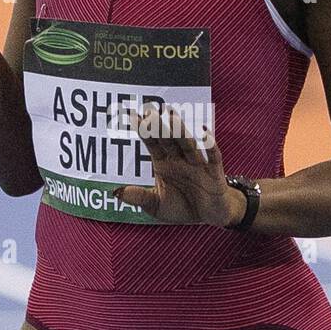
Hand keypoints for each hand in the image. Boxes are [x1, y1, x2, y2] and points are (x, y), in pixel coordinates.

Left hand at [115, 106, 243, 225]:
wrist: (208, 217)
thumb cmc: (181, 207)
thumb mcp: (156, 206)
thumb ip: (139, 198)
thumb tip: (116, 192)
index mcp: (163, 163)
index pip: (151, 142)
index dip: (143, 130)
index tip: (132, 116)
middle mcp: (179, 159)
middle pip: (168, 139)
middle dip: (159, 127)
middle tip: (150, 112)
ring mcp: (197, 163)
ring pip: (187, 144)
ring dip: (180, 131)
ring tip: (172, 116)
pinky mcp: (214, 172)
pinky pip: (213, 156)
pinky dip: (210, 144)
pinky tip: (205, 132)